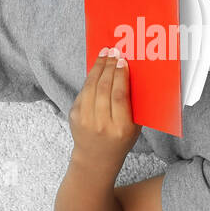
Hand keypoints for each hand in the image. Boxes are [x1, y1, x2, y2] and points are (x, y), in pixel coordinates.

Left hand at [68, 50, 141, 171]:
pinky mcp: (75, 115)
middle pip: (104, 89)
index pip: (119, 97)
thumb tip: (130, 76)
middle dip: (108, 67)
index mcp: (121, 128)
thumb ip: (133, 106)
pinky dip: (90, 78)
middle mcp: (102, 124)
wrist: (96, 157)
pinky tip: (97, 69)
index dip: (120, 76)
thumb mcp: (134, 127)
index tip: (122, 61)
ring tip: (104, 55)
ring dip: (98, 68)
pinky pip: (83, 92)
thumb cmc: (121, 140)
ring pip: (91, 87)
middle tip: (113, 52)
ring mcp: (86, 120)